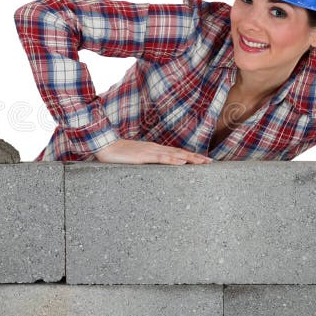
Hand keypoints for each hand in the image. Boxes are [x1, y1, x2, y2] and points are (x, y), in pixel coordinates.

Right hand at [94, 138, 213, 164]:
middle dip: (196, 157)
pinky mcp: (143, 156)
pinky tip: (182, 162)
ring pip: (174, 155)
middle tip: (211, 162)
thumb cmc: (117, 154)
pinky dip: (173, 160)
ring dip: (190, 158)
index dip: (190, 156)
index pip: (176, 153)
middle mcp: (155, 149)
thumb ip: (144, 162)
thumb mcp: (134, 159)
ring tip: (203, 162)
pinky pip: (161, 158)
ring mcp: (150, 151)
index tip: (203, 160)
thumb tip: (152, 169)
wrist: (105, 145)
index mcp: (154, 150)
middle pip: (179, 153)